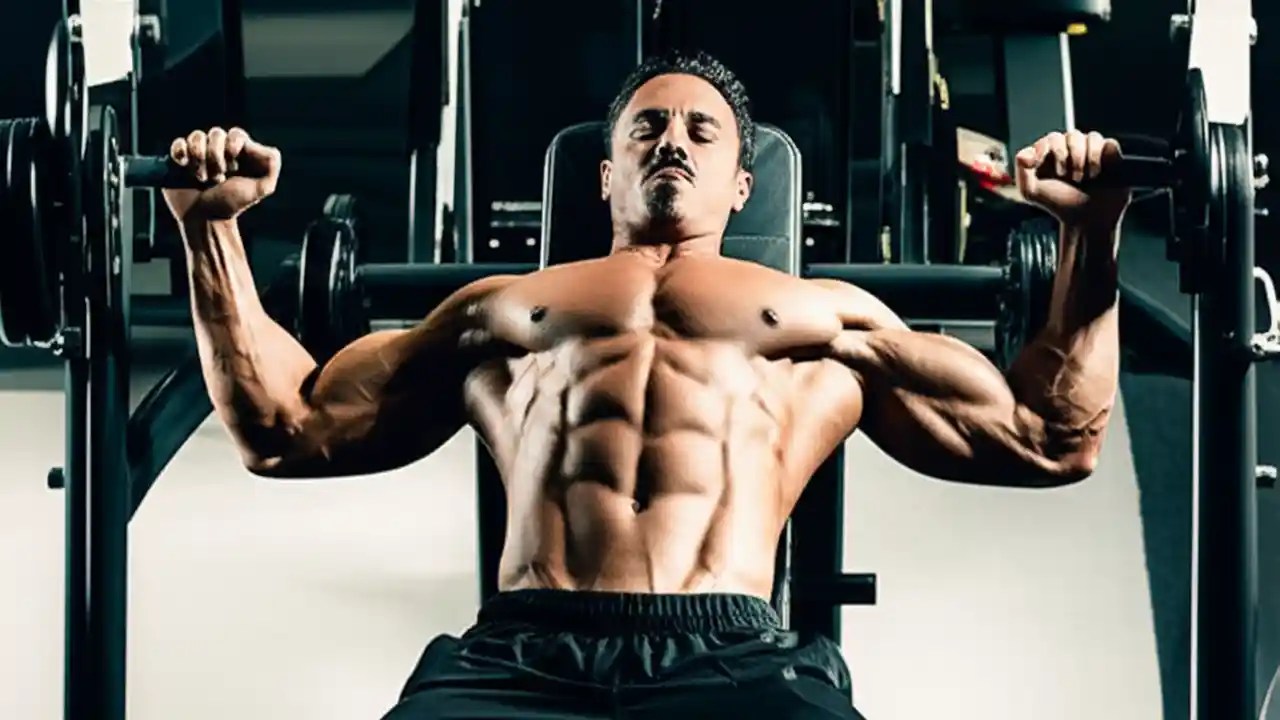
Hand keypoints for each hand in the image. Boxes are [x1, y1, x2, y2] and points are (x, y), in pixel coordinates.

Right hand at [162, 127, 280, 222]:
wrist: (205, 220)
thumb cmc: (233, 204)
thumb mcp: (261, 187)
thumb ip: (271, 164)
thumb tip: (261, 145)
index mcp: (238, 152)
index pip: (236, 134)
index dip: (233, 145)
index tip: (233, 167)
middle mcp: (217, 149)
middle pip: (216, 133)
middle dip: (216, 156)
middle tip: (218, 179)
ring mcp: (197, 153)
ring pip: (196, 136)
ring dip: (200, 158)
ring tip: (202, 179)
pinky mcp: (178, 160)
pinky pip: (178, 144)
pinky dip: (181, 153)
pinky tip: (185, 167)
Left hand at [1015, 129, 1130, 229]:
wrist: (1086, 220)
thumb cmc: (1058, 205)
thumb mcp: (1031, 192)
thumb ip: (1022, 172)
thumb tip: (1024, 155)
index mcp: (1053, 153)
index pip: (1051, 139)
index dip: (1048, 147)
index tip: (1045, 162)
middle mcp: (1073, 149)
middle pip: (1072, 135)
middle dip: (1069, 156)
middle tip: (1069, 176)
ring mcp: (1093, 152)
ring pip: (1092, 137)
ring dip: (1087, 157)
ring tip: (1085, 178)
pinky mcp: (1112, 157)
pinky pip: (1109, 144)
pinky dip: (1102, 157)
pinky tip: (1098, 173)